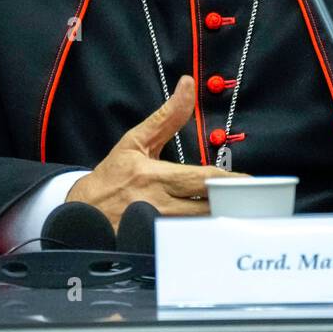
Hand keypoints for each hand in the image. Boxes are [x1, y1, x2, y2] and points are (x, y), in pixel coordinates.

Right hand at [65, 75, 248, 228]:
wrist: (82, 211)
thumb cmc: (112, 176)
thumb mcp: (136, 140)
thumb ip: (167, 116)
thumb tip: (188, 86)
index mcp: (156, 176)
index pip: (201, 179)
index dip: (229, 180)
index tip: (249, 181)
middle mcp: (158, 204)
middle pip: (206, 207)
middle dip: (229, 203)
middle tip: (250, 200)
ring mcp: (155, 229)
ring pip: (198, 229)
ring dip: (218, 221)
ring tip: (238, 215)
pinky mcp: (151, 246)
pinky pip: (183, 245)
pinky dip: (199, 240)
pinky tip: (212, 236)